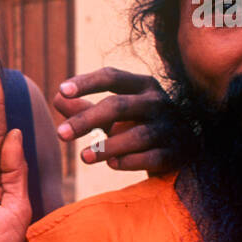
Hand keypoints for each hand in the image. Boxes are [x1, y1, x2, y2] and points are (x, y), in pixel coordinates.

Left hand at [51, 66, 175, 172]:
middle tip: (60, 134)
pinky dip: (130, 162)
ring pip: (138, 136)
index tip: (61, 90)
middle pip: (119, 106)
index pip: (112, 77)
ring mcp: (170, 128)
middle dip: (87, 120)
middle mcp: (158, 103)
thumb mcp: (114, 115)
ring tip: (83, 157)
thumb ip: (86, 108)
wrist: (183, 149)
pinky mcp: (176, 153)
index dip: (86, 82)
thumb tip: (57, 98)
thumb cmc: (140, 126)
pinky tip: (112, 165)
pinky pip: (152, 158)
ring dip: (107, 147)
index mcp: (143, 86)